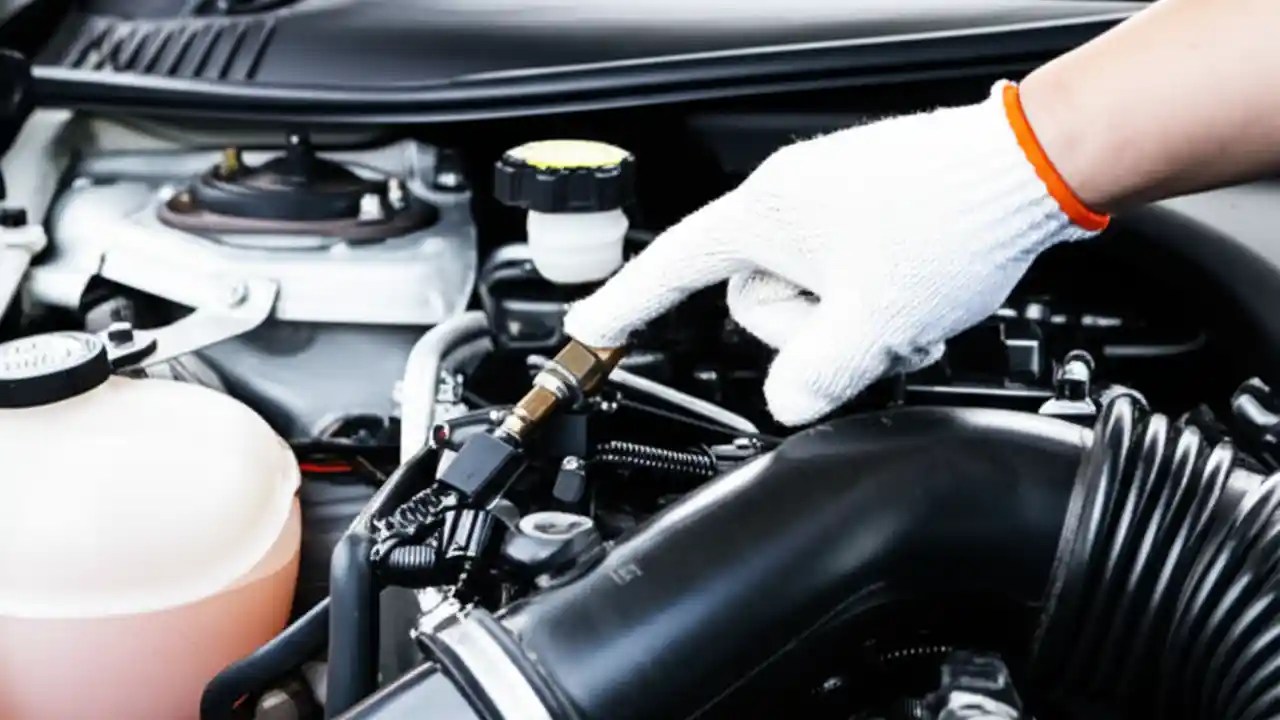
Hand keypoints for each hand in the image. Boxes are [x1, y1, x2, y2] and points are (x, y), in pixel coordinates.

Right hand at [565, 82, 1104, 425]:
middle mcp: (793, 199)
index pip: (674, 266)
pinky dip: (878, 299)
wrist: (1034, 168)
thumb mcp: (876, 323)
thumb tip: (789, 402)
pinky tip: (921, 296)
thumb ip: (817, 378)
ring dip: (856, 320)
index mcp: (768, 215)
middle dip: (811, 332)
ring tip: (907, 312)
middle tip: (868, 330)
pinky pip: (848, 271)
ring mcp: (834, 201)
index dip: (627, 303)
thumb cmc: (955, 221)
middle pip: (759, 300)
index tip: (593, 326)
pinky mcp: (872, 208)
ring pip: (812, 293)